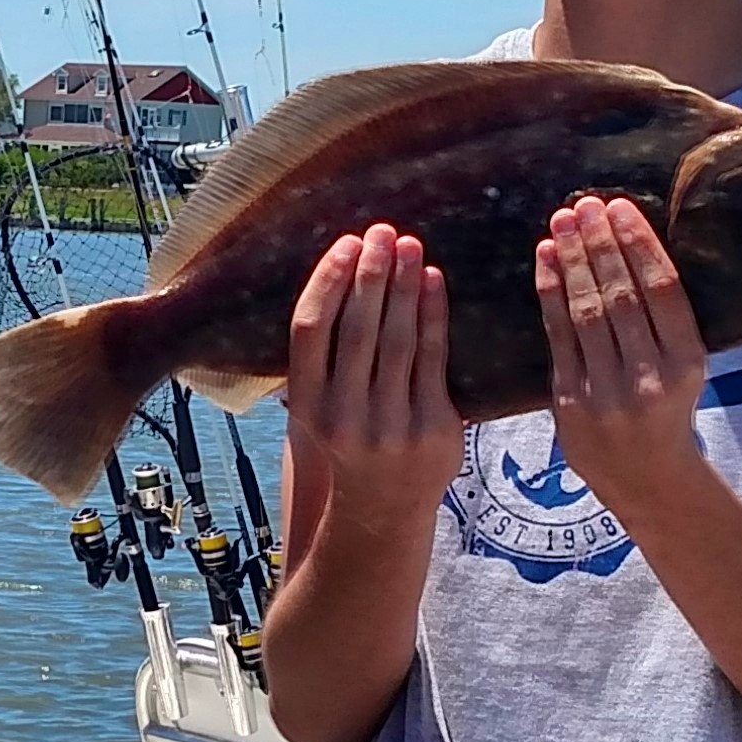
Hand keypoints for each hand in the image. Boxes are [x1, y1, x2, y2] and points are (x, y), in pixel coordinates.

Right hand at [285, 223, 462, 522]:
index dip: (327, 282)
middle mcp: (344, 416)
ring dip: (404, 286)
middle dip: (371, 274)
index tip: (345, 243)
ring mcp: (390, 425)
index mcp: (307, 406)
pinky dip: (434, 315)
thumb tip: (330, 279)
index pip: (309, 330)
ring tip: (409, 246)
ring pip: (398, 340)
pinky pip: (434, 359)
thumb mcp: (317, 410)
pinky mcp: (432, 429)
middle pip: (357, 329)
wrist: (382, 509)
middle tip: (383, 232)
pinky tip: (432, 282)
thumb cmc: (347, 442)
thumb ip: (318, 360)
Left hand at [535, 197, 706, 493]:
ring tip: (563, 220)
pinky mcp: (571, 402)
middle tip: (585, 203)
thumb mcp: (684, 368)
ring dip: (572, 261)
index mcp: (689, 363)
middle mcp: (650, 376)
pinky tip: (546, 257)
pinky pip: (557, 336)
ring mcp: (608, 391)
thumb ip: (664, 322)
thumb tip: (632, 246)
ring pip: (587, 312)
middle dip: (600, 244)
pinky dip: (549, 292)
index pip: (662, 291)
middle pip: (621, 296)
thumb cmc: (667, 410)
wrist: (646, 479)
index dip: (639, 244)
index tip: (620, 207)